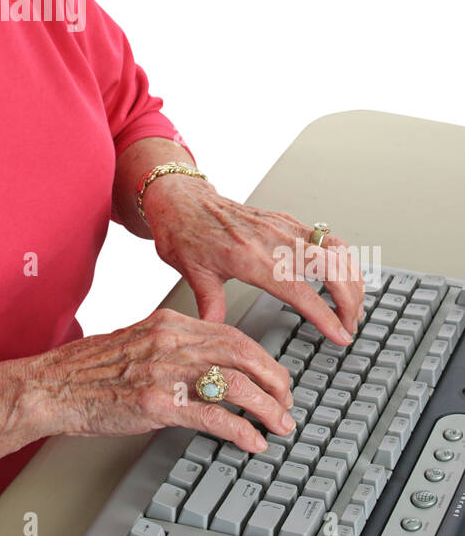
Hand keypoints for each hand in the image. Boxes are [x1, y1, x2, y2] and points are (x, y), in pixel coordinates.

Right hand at [29, 307, 293, 451]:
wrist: (52, 387)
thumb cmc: (87, 371)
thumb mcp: (135, 343)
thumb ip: (171, 348)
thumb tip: (206, 367)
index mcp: (167, 324)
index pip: (231, 334)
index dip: (261, 357)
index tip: (274, 375)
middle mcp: (170, 343)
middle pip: (242, 355)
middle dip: (274, 380)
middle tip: (288, 401)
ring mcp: (165, 372)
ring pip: (236, 384)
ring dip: (267, 407)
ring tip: (280, 424)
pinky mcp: (157, 404)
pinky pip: (213, 416)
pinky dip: (241, 430)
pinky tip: (253, 442)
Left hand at [142, 176, 363, 344]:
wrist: (181, 200)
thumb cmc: (184, 233)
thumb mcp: (193, 275)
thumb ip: (211, 306)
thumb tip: (216, 332)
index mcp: (250, 258)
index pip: (301, 291)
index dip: (326, 316)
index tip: (341, 335)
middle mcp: (272, 239)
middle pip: (330, 267)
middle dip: (350, 298)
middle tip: (351, 324)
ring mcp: (282, 226)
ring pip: (335, 249)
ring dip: (352, 276)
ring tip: (354, 304)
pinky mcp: (285, 219)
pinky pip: (325, 236)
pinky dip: (342, 257)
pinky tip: (344, 274)